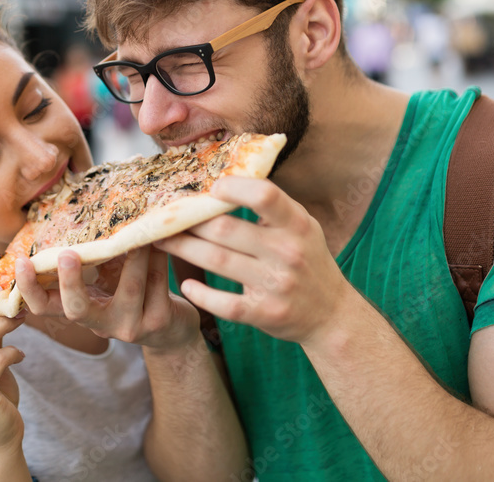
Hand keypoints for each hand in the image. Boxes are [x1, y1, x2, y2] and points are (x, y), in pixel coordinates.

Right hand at [16, 245, 200, 350]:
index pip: (43, 307)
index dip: (28, 288)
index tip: (21, 261)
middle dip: (71, 282)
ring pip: (129, 288)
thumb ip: (92, 258)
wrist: (172, 328)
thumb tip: (79, 214)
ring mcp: (129, 325)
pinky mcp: (158, 321)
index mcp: (80, 310)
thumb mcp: (106, 278)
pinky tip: (160, 239)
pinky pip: (156, 283)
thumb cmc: (131, 291)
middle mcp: (100, 325)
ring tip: (135, 232)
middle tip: (67, 255)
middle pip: (76, 310)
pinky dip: (157, 257)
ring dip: (133, 256)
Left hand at [153, 176, 350, 344]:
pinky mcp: (265, 313)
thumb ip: (272, 206)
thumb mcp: (302, 226)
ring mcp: (276, 285)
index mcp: (297, 224)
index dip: (233, 188)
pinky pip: (224, 303)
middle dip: (190, 222)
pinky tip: (186, 284)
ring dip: (183, 249)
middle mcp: (287, 252)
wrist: (331, 314)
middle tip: (166, 216)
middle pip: (225, 229)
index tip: (210, 187)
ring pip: (217, 261)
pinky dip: (201, 293)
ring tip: (162, 241)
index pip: (264, 195)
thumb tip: (224, 179)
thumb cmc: (308, 260)